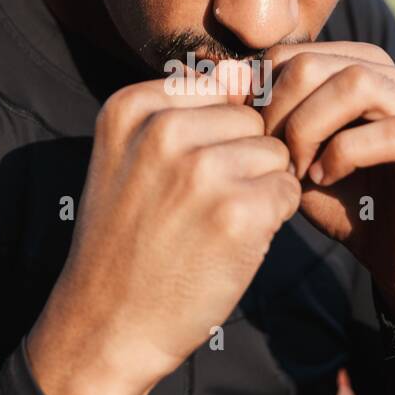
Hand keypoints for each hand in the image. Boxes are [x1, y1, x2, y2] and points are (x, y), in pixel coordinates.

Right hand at [27, 60, 300, 394]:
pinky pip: (288, 190)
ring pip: (275, 154)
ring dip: (258, 191)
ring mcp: (200, 171)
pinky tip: (229, 246)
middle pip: (252, 120)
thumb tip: (244, 69)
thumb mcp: (128, 158)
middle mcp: (163, 131)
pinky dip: (270, 221)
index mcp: (130, 108)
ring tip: (210, 227)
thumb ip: (183, 108)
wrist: (106, 325)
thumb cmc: (127, 241)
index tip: (177, 180)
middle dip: (241, 162)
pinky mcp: (237, 212)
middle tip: (196, 210)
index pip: (219, 90)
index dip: (214, 138)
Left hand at [259, 42, 394, 338]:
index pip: (295, 53)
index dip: (260, 94)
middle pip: (318, 62)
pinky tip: (324, 179)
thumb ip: (265, 118)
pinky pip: (394, 131)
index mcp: (366, 72)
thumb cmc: (344, 204)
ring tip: (296, 167)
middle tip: (268, 156)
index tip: (251, 140)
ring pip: (358, 83)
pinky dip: (346, 152)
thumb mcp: (293, 158)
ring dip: (310, 127)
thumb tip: (225, 73)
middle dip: (278, 110)